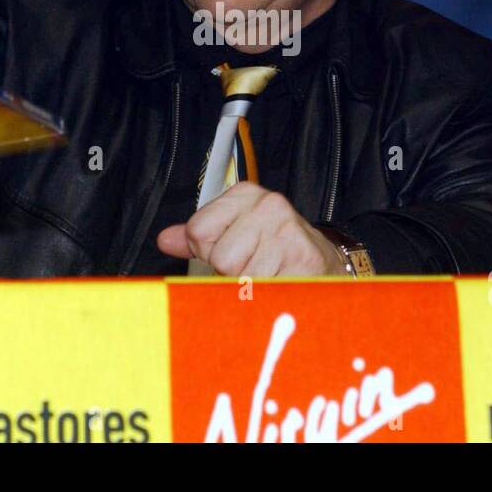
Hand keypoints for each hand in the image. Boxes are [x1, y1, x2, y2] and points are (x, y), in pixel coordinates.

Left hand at [156, 181, 347, 276]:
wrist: (325, 265)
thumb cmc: (275, 250)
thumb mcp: (236, 234)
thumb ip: (199, 238)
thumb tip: (166, 240)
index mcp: (244, 194)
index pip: (198, 230)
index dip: (210, 251)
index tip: (235, 250)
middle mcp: (267, 205)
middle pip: (219, 256)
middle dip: (231, 272)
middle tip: (255, 265)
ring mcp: (287, 230)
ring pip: (240, 277)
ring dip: (250, 287)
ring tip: (269, 275)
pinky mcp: (302, 258)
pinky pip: (263, 291)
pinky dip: (267, 297)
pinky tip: (281, 284)